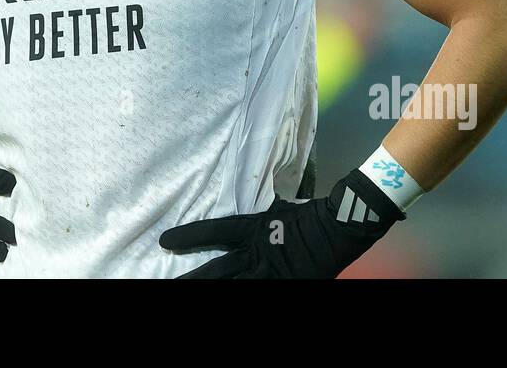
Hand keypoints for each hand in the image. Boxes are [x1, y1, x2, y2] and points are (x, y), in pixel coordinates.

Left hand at [159, 168, 404, 277]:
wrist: (342, 225)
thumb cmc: (312, 212)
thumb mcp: (282, 210)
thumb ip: (263, 215)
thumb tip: (251, 209)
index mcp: (255, 229)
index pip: (215, 232)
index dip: (190, 236)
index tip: (164, 241)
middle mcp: (258, 253)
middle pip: (218, 270)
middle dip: (193, 278)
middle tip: (170, 282)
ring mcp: (272, 272)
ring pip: (235, 284)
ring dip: (214, 286)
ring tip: (189, 289)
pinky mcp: (288, 282)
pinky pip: (262, 289)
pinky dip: (249, 291)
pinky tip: (233, 296)